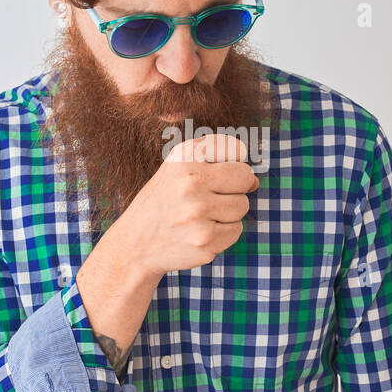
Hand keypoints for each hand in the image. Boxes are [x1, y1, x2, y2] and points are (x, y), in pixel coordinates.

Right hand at [111, 132, 259, 276]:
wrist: (136, 242)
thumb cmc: (165, 199)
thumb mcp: (179, 165)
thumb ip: (218, 159)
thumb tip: (255, 181)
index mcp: (185, 158)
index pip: (236, 149)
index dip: (230, 162)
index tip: (213, 173)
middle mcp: (190, 184)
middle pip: (245, 178)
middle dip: (235, 188)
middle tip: (209, 197)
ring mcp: (197, 215)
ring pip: (243, 206)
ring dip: (228, 212)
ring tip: (200, 216)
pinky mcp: (204, 241)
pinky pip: (236, 230)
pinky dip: (224, 233)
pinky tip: (200, 232)